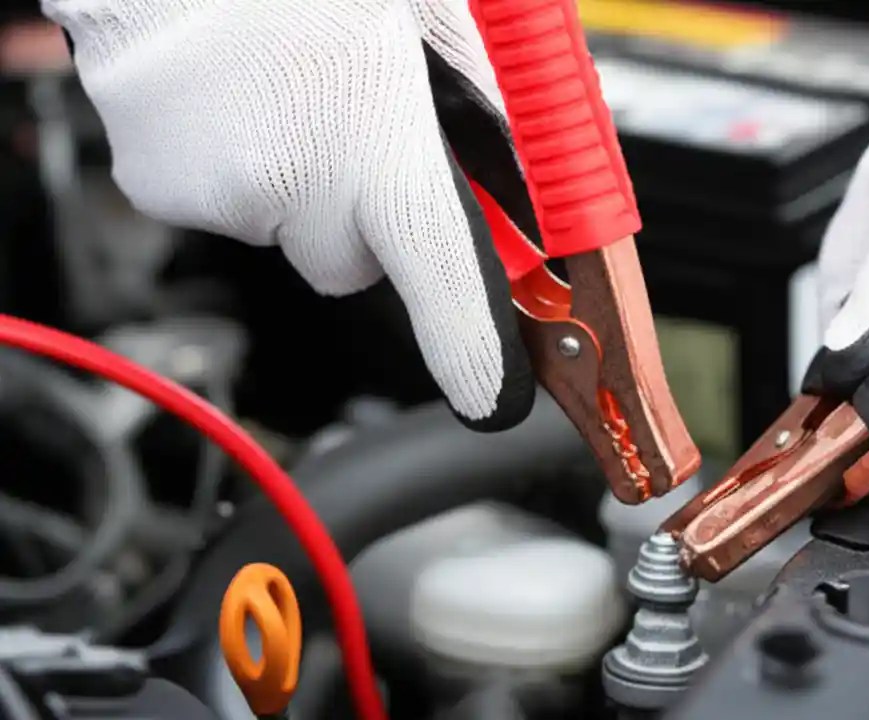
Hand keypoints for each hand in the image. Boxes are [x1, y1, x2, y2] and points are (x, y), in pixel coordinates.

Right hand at [43, 0, 537, 430]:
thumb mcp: (434, 14)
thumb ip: (486, 109)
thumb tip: (527, 184)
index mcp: (374, 141)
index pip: (443, 285)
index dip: (473, 351)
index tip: (491, 393)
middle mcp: (289, 181)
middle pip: (350, 261)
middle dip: (364, 214)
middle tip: (354, 124)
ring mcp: (211, 188)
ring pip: (284, 225)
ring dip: (296, 175)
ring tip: (286, 84)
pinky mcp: (154, 184)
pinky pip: (223, 201)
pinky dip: (235, 161)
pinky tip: (237, 92)